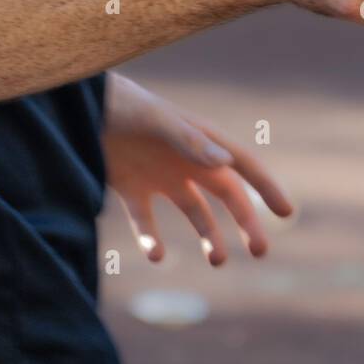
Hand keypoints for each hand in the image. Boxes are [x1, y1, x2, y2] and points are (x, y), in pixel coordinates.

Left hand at [103, 74, 292, 266]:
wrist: (75, 105)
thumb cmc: (120, 104)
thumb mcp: (155, 119)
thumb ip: (189, 141)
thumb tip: (226, 166)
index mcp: (199, 141)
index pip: (242, 166)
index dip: (266, 187)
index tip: (287, 212)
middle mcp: (186, 160)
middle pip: (226, 196)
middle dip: (246, 222)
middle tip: (261, 251)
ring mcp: (159, 176)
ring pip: (195, 213)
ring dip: (208, 236)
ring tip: (217, 260)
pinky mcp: (131, 189)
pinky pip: (146, 221)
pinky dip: (151, 240)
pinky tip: (155, 256)